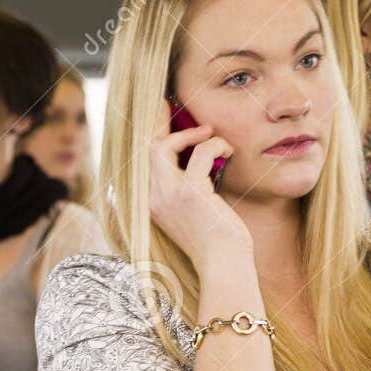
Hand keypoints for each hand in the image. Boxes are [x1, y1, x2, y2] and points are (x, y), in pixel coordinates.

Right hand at [150, 118, 250, 276]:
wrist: (222, 266)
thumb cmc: (214, 243)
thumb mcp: (191, 215)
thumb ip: (185, 191)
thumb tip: (197, 160)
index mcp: (149, 205)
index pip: (142, 163)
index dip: (148, 135)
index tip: (158, 112)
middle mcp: (152, 199)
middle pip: (146, 148)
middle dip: (158, 122)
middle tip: (170, 104)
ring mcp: (168, 196)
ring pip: (162, 146)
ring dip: (188, 134)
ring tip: (209, 133)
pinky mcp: (190, 193)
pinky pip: (199, 153)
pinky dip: (215, 145)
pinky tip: (228, 150)